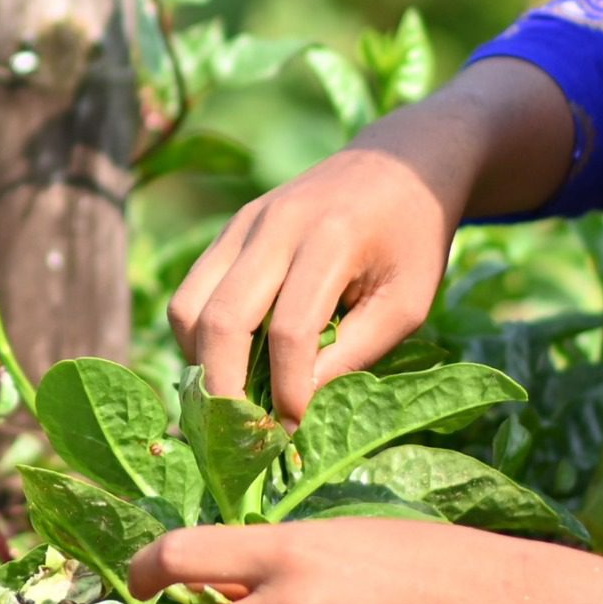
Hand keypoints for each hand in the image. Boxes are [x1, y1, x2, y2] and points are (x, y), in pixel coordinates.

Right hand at [170, 61, 564, 417]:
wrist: (399, 164)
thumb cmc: (413, 240)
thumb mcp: (408, 303)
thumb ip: (355, 354)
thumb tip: (297, 410)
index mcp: (331, 239)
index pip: (290, 330)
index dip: (288, 391)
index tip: (294, 432)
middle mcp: (275, 225)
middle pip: (220, 319)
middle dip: (224, 390)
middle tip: (240, 439)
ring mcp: (243, 224)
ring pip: (189, 306)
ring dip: (201, 364)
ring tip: (230, 403)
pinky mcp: (229, 230)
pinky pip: (193, 291)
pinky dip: (199, 338)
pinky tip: (228, 366)